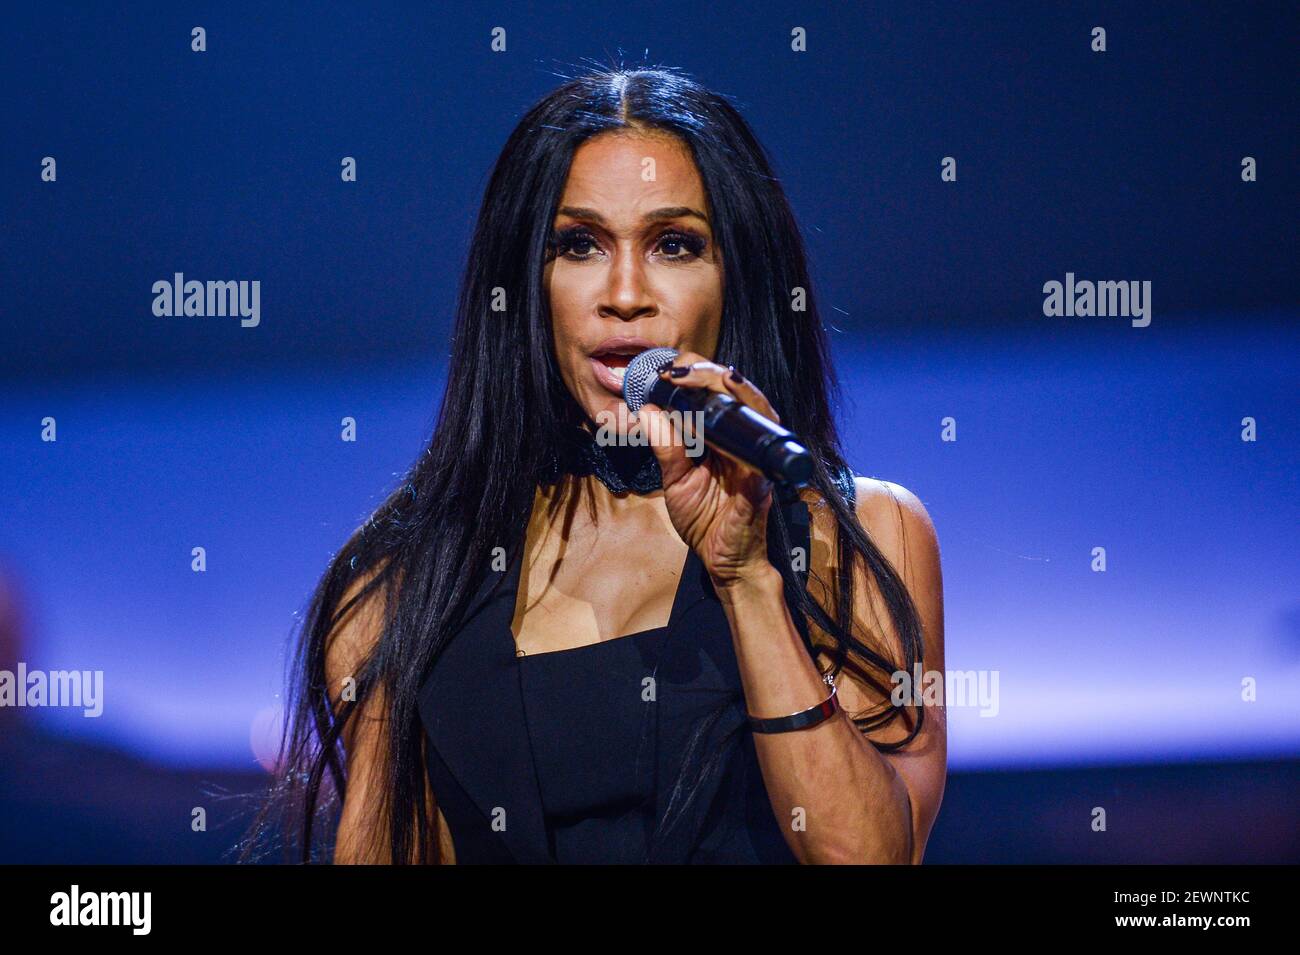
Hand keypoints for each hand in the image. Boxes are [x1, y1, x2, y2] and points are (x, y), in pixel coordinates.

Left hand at [637, 352, 780, 588]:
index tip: (668, 370)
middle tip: (681, 369)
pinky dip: (746, 435)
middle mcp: (745, 444)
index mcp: (724, 440)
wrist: (726, 562)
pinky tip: (726, 423)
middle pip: (738, 396)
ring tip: (709, 377)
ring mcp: (757, 461)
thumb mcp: (676, 480)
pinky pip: (759, 455)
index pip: (716, 397)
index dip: (696, 377)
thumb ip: (666, 447)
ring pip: (758, 414)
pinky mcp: (760, 484)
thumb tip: (647, 412)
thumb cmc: (706, 521)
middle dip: (710, 375)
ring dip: (734, 392)